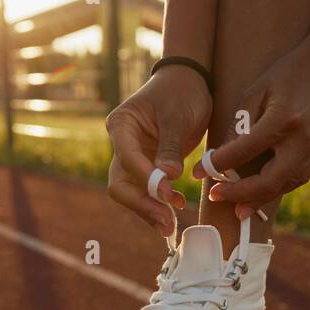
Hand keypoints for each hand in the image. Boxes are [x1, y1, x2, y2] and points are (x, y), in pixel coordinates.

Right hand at [105, 65, 210, 235]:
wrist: (189, 84)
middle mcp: (122, 144)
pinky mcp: (148, 167)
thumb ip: (170, 146)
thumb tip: (167, 177)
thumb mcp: (178, 115)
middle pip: (120, 184)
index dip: (146, 180)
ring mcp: (134, 158)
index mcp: (121, 126)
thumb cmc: (181, 92)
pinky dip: (160, 203)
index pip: (127, 159)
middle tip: (166, 222)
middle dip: (142, 204)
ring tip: (171, 225)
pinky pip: (148, 191)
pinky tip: (178, 207)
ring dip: (150, 210)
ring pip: (133, 192)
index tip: (168, 194)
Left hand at [193, 44, 309, 219]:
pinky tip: (258, 194)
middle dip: (238, 194)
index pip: (245, 151)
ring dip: (257, 199)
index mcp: (282, 120)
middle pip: (267, 182)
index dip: (219, 164)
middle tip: (215, 196)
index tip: (199, 171)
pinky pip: (293, 181)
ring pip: (282, 187)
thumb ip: (240, 125)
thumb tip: (222, 157)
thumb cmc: (288, 74)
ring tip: (236, 208)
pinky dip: (273, 190)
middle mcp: (301, 141)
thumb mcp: (256, 91)